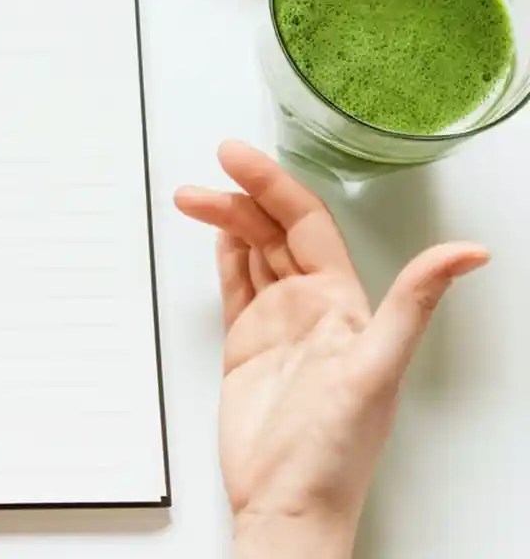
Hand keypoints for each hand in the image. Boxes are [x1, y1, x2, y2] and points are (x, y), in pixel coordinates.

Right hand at [175, 142, 487, 557]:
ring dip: (226, 220)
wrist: (287, 501)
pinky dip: (223, 256)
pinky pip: (234, 286)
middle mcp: (311, 307)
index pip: (306, 224)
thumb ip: (413, 304)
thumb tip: (468, 252)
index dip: (274, 185)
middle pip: (273, 231)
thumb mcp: (378, 370)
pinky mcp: (246, 345)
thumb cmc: (335, 452)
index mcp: (342, 303)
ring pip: (251, 252)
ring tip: (194, 196)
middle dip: (241, 197)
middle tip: (210, 171)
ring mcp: (277, 324)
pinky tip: (215, 234)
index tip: (240, 160)